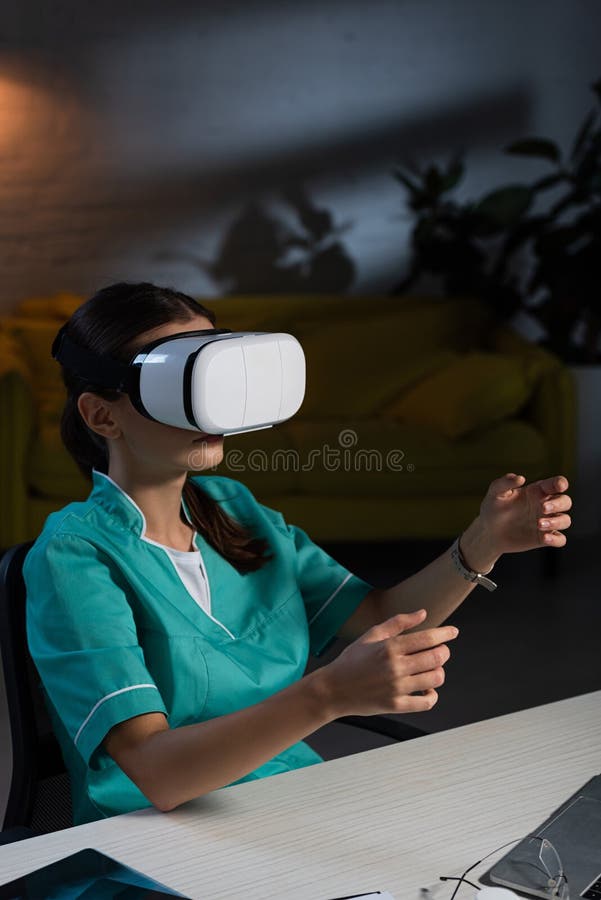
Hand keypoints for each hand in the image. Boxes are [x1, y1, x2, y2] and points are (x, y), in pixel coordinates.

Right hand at [320, 609, 457, 717]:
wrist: (333, 689)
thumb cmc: (352, 660)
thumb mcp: (372, 635)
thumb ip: (398, 623)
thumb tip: (422, 613)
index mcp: (390, 647)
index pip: (427, 639)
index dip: (445, 634)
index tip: (453, 632)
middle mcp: (395, 667)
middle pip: (436, 658)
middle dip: (444, 652)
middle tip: (441, 650)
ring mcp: (397, 688)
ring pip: (435, 679)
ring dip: (439, 671)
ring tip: (432, 668)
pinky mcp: (396, 705)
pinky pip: (426, 702)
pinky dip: (432, 695)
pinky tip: (427, 689)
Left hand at [462, 473, 571, 568]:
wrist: (488, 532)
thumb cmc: (493, 508)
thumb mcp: (495, 493)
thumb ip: (505, 482)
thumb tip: (520, 478)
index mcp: (537, 491)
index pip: (556, 484)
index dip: (561, 483)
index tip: (559, 486)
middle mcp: (545, 506)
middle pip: (565, 501)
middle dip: (559, 503)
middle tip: (543, 508)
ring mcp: (546, 522)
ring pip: (565, 520)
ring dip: (557, 521)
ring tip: (539, 524)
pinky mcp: (543, 538)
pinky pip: (560, 539)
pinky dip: (556, 539)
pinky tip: (544, 537)